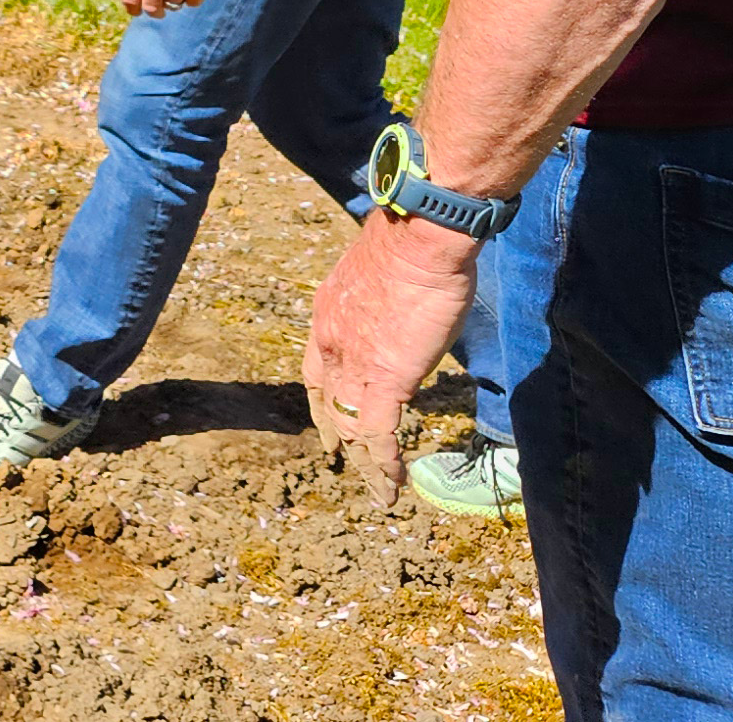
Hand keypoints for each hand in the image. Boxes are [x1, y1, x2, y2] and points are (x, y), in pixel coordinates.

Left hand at [305, 207, 482, 507]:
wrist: (419, 239)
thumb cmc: (412, 246)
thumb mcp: (382, 278)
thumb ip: (381, 304)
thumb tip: (400, 308)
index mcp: (327, 317)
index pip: (314, 370)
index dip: (320, 399)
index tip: (326, 417)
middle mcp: (330, 345)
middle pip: (328, 403)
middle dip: (336, 434)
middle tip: (339, 458)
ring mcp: (354, 366)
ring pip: (352, 428)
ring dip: (365, 465)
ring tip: (376, 492)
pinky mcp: (384, 381)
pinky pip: (378, 436)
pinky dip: (384, 466)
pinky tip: (391, 487)